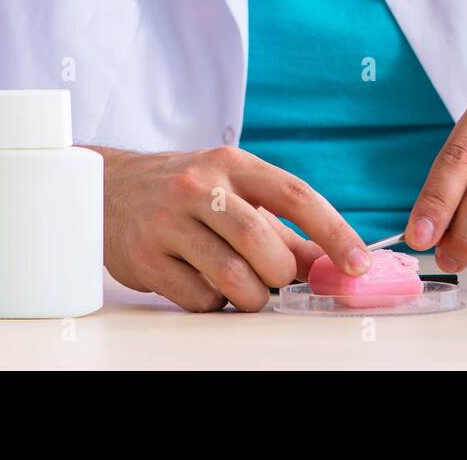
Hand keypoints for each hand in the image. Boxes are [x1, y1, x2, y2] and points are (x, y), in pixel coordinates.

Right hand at [96, 146, 369, 311]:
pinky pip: (199, 298)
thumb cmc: (187, 192)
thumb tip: (329, 263)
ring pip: (232, 275)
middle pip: (261, 241)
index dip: (333, 231)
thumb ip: (283, 229)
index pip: (295, 195)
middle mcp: (200, 186)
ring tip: (247, 289)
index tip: (357, 262)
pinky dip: (215, 303)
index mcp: (232, 163)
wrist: (109, 187)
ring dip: (252, 295)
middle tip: (278, 278)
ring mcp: (168, 221)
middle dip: (281, 272)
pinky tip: (206, 285)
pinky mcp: (145, 257)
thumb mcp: (235, 193)